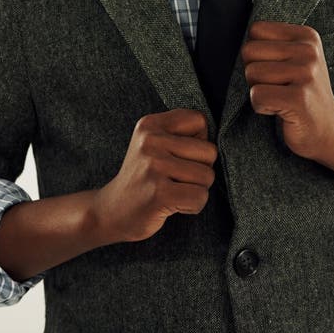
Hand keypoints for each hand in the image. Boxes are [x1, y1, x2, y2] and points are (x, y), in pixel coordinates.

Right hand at [96, 109, 217, 242]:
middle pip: (209, 151)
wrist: (111, 212)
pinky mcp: (159, 193)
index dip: (198, 142)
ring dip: (197, 189)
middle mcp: (150, 140)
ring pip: (207, 176)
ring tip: (173, 191)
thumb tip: (222, 137)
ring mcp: (154, 166)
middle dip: (201, 170)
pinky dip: (193, 206)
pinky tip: (174, 204)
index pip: (200, 120)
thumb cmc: (143, 177)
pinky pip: (200, 197)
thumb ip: (181, 134)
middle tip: (176, 179)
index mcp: (150, 123)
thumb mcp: (153, 144)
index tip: (179, 156)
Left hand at [241, 20, 333, 161]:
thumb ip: (272, 43)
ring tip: (281, 99)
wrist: (330, 131)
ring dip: (259, 92)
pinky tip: (282, 112)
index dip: (257, 53)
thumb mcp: (295, 59)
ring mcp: (306, 74)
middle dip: (255, 73)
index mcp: (307, 36)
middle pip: (249, 51)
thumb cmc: (303, 93)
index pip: (256, 30)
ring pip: (251, 73)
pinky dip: (262, 107)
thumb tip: (237, 35)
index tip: (278, 69)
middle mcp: (308, 51)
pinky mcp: (299, 98)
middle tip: (278, 87)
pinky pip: (257, 96)